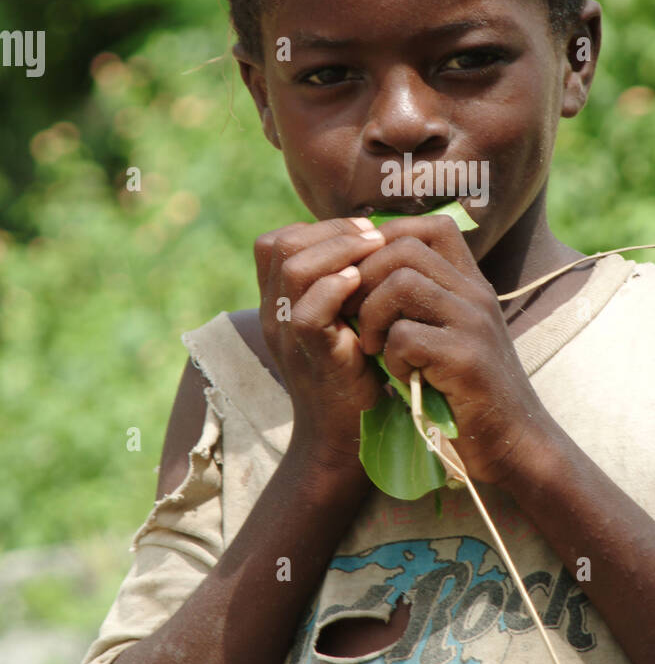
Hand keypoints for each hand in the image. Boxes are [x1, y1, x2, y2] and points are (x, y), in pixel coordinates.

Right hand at [253, 216, 389, 461]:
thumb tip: (371, 239)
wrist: (343, 435)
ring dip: (339, 250)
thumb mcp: (341, 322)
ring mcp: (286, 334)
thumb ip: (339, 288)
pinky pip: (308, 312)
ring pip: (293, 269)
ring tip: (372, 249)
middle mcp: (273, 314)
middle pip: (279, 244)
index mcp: (277, 302)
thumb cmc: (353, 373)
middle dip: (331, 230)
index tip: (360, 230)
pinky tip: (360, 283)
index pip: (275, 242)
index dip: (316, 227)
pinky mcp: (310, 356)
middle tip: (372, 234)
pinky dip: (335, 289)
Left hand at [342, 214, 550, 486]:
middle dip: (364, 278)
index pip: (431, 227)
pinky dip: (389, 356)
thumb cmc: (471, 391)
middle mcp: (476, 294)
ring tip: (371, 346)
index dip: (387, 238)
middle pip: (404, 248)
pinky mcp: (466, 359)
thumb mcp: (453, 334)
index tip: (364, 274)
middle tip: (353, 315)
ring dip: (371, 315)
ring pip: (401, 284)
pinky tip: (400, 375)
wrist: (514, 442)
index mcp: (472, 284)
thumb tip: (366, 272)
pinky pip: (405, 335)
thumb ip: (426, 302)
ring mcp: (473, 324)